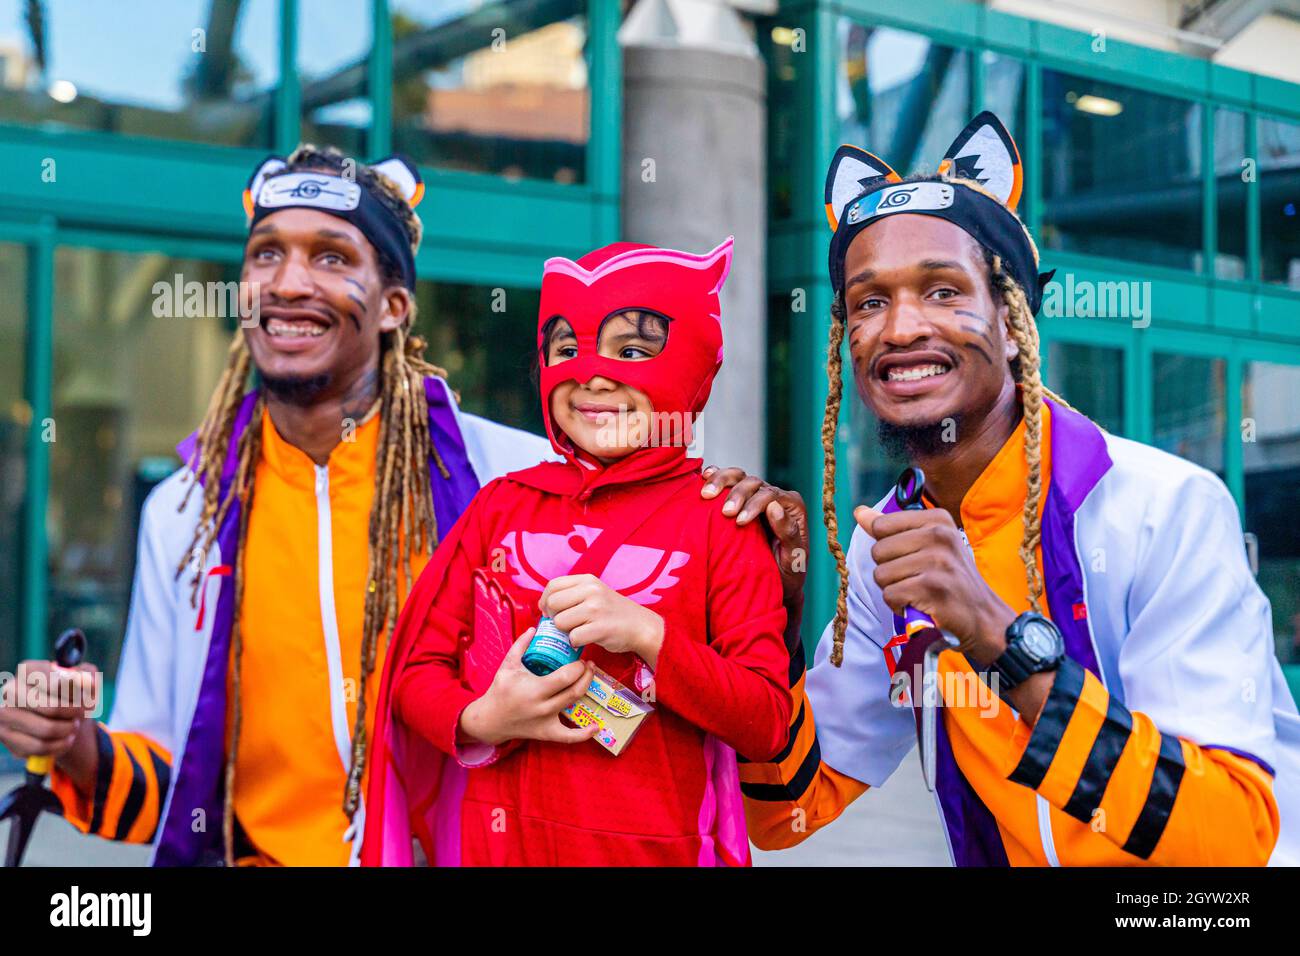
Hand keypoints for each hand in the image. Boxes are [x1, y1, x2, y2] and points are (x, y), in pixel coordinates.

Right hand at [0, 659, 99, 791]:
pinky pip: (40, 746)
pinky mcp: (7, 736)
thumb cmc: (72, 694)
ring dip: (69, 730)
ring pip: (46, 730)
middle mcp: (11, 690)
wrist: (59, 715)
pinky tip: (67, 738)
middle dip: (74, 713)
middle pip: (52, 708)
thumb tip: (85, 682)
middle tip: (83, 713)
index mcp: (28, 671)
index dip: (73, 690)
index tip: (85, 696)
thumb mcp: (85, 680)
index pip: (50, 678)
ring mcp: (5, 714)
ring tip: (74, 725)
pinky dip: (61, 744)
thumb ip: (88, 676)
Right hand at [458, 631, 598, 746]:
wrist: (490, 720)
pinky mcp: (547, 733)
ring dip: (587, 690)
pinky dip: (584, 734)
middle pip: (574, 691)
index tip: (580, 659)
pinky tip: (596, 727)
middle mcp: (542, 707)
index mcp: (534, 689)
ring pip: (574, 707)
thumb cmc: (500, 690)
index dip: (578, 667)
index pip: (565, 677)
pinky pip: (568, 737)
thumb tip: (534, 629)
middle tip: (589, 665)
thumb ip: (520, 646)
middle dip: (586, 675)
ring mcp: (546, 721)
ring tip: (590, 679)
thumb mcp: (507, 666)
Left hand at [539, 574, 664, 665]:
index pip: (553, 585)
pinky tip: (586, 639)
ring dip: (565, 632)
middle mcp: (591, 591)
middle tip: (565, 624)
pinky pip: (573, 638)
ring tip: (579, 631)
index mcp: (588, 580)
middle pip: (552, 603)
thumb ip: (572, 594)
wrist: (641, 626)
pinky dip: (576, 643)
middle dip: (553, 617)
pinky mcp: (600, 628)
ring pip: (560, 622)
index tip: (549, 612)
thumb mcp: (595, 593)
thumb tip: (543, 606)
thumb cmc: (613, 612)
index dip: (545, 600)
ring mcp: (596, 609)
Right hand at [701, 465, 808, 606]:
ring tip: (707, 492)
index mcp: (791, 506)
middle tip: (725, 512)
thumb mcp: (794, 558)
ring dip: (721, 481)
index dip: (754, 504)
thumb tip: (775, 508)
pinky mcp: (741, 499)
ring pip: (739, 477)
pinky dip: (715, 476)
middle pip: (753, 483)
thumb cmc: (787, 572)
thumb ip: (788, 533)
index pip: (771, 495)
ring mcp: (756, 496)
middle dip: (737, 494)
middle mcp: (775, 496)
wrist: (775, 582)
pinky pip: (729, 481)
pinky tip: (704, 476)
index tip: (739, 522)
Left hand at [854, 505, 1015, 666]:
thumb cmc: (951, 579)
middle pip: (878, 551)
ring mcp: (937, 562)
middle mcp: (939, 536)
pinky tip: (918, 605)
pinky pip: (890, 595)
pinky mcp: (932, 589)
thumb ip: (892, 528)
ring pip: (881, 575)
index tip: (909, 557)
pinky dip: (898, 606)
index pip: (881, 526)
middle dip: (889, 571)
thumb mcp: (928, 545)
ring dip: (893, 590)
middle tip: (915, 579)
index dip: (887, 548)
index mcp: (937, 520)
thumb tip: (860, 512)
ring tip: (917, 592)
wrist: (983, 616)